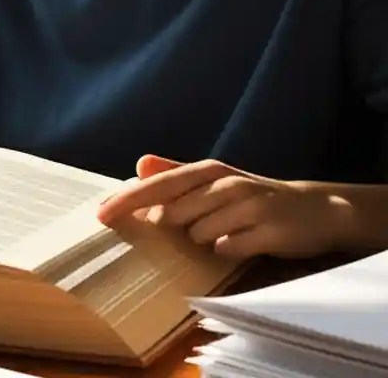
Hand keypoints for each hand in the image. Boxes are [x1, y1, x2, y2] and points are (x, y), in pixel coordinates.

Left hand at [96, 155, 352, 259]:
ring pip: (199, 234)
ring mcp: (249, 206)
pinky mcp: (269, 230)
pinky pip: (228, 249)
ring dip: (205, 241)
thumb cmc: (252, 199)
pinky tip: (243, 244)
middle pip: (173, 213)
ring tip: (228, 232)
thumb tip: (140, 164)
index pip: (157, 185)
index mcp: (207, 171)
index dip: (127, 200)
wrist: (315, 210)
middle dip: (174, 228)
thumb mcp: (214, 182)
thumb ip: (175, 175)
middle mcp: (226, 183)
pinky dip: (229, 251)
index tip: (99, 215)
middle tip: (196, 226)